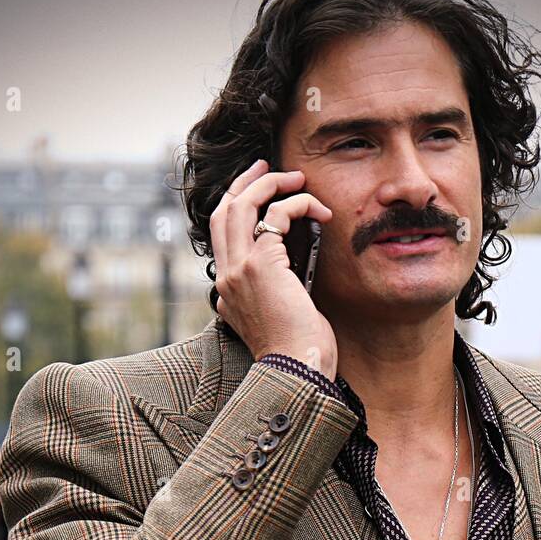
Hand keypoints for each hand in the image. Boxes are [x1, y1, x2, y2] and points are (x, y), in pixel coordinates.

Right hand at [210, 159, 337, 378]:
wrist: (296, 372)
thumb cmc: (297, 353)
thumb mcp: (277, 320)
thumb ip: (272, 294)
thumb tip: (287, 273)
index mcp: (226, 291)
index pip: (221, 234)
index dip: (238, 206)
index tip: (258, 191)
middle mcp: (226, 277)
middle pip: (223, 211)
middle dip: (246, 182)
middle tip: (269, 168)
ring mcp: (239, 270)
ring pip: (242, 204)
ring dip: (271, 185)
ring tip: (297, 180)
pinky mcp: (261, 265)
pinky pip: (276, 215)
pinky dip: (297, 205)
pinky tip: (319, 212)